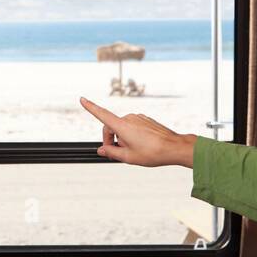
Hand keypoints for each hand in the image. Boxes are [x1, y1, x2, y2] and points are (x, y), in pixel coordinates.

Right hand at [79, 97, 196, 167]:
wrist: (174, 147)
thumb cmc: (153, 153)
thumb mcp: (128, 157)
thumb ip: (111, 152)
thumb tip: (101, 150)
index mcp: (122, 126)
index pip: (102, 115)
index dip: (90, 107)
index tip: (82, 99)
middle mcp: (130, 118)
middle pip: (111, 127)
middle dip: (111, 140)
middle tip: (117, 154)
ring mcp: (139, 118)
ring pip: (123, 128)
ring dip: (122, 139)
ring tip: (133, 151)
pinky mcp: (146, 120)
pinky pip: (133, 127)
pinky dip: (132, 135)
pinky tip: (141, 146)